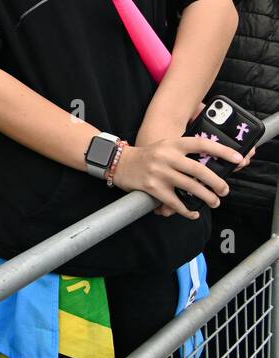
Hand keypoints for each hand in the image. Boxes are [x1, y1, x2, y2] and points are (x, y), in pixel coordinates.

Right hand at [111, 135, 244, 218]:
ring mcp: (160, 173)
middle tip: (224, 190)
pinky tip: (193, 213)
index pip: (201, 144)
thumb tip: (209, 168)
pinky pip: (175, 202)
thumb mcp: (165, 147)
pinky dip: (187, 211)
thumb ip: (184, 154)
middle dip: (216, 183)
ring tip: (213, 202)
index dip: (222, 151)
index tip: (238, 159)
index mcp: (173, 144)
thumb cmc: (148, 156)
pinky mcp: (153, 187)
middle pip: (199, 170)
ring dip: (206, 198)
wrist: (119, 163)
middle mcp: (167, 157)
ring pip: (190, 187)